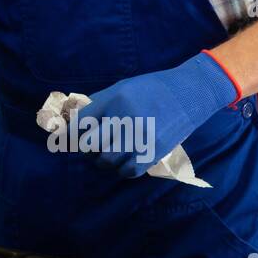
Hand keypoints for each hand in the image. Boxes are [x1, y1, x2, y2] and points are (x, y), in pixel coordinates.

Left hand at [75, 51, 239, 178]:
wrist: (189, 93)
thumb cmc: (151, 89)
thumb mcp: (121, 87)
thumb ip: (99, 102)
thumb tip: (75, 119)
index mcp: (113, 100)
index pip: (80, 123)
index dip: (71, 133)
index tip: (68, 138)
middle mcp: (124, 118)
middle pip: (90, 145)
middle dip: (85, 150)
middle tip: (88, 150)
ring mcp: (140, 136)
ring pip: (107, 160)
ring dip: (102, 162)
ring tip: (104, 157)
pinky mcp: (155, 151)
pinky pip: (129, 170)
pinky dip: (122, 170)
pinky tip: (122, 163)